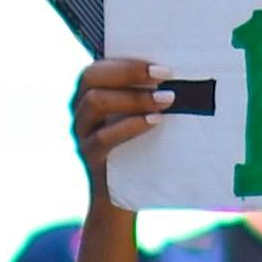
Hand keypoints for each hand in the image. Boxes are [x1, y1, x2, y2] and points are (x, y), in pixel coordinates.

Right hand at [71, 56, 166, 196]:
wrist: (121, 198)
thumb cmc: (138, 151)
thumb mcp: (140, 119)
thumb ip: (148, 97)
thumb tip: (183, 75)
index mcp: (89, 94)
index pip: (99, 66)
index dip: (128, 62)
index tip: (161, 65)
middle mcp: (79, 110)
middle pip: (91, 77)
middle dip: (129, 72)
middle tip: (165, 75)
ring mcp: (80, 133)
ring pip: (95, 102)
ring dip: (133, 97)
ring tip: (166, 99)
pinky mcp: (88, 157)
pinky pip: (103, 137)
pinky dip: (131, 125)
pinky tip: (155, 121)